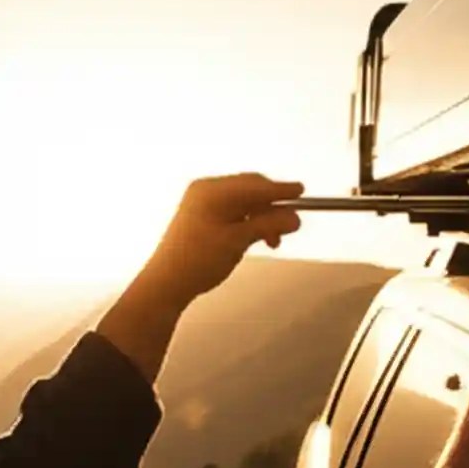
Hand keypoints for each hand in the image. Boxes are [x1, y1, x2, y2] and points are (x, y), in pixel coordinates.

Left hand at [98, 173, 301, 380]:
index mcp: (213, 191)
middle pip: (249, 190)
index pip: (255, 184)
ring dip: (261, 216)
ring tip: (273, 240)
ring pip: (243, 201)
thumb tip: (294, 217)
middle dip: (272, 205)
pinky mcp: (200, 215)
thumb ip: (268, 225)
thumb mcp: (239, 241)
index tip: (301, 192)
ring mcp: (201, 202)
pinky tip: (257, 237)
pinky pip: (232, 210)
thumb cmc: (198, 260)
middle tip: (290, 224)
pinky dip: (248, 221)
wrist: (167, 282)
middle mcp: (206, 190)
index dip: (281, 189)